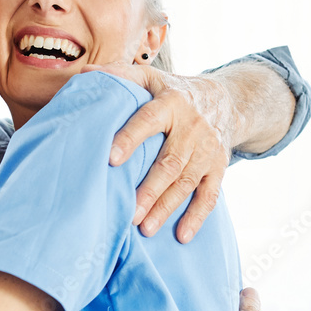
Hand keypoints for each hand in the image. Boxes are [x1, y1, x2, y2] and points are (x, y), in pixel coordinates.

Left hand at [83, 63, 234, 240]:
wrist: (225, 100)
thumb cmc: (172, 92)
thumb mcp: (150, 77)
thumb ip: (120, 76)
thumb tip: (85, 74)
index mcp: (170, 103)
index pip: (148, 121)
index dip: (131, 138)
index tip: (111, 158)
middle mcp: (192, 127)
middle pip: (169, 162)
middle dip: (149, 189)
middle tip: (129, 213)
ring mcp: (208, 150)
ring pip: (186, 182)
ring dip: (166, 207)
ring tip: (145, 229)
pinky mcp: (219, 167)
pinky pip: (210, 195)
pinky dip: (197, 216)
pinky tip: (181, 236)